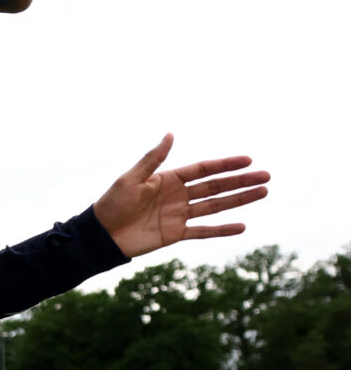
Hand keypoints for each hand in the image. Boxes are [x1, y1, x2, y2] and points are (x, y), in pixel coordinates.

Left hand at [94, 134, 270, 259]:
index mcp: (169, 179)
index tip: (248, 160)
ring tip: (263, 193)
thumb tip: (171, 134)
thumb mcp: (132, 179)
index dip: (225, 164)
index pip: (204, 169)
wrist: (101, 235)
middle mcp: (178, 195)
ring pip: (215, 206)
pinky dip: (221, 230)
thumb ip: (153, 159)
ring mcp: (179, 214)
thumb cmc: (112, 204)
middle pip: (216, 186)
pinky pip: (203, 231)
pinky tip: (242, 226)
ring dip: (239, 200)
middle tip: (267, 176)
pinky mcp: (176, 234)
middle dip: (241, 181)